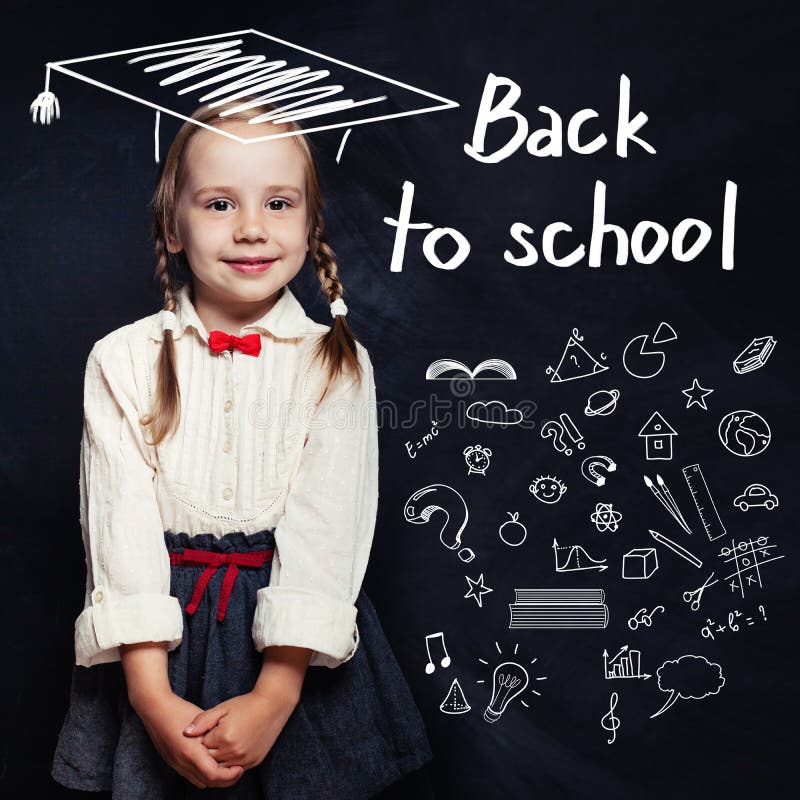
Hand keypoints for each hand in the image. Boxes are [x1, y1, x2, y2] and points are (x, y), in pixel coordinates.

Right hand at [133, 689, 244, 788]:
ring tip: (227, 768)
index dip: (229, 775)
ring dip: (214, 779)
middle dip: (224, 780)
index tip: (240, 768)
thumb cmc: (179, 711)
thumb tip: (229, 746)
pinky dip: (204, 775)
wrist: (154, 708)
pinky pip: (191, 776)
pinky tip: (211, 763)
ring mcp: (175, 763)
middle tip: (237, 771)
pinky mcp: (172, 762)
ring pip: (199, 781)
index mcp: (190, 752)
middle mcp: (181, 762)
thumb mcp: (202, 721)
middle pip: (207, 782)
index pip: (213, 775)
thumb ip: (214, 736)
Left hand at [182, 688, 297, 770]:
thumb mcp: (222, 708)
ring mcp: (245, 759)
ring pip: (222, 768)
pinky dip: (231, 762)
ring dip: (219, 758)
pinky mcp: (254, 762)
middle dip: (209, 750)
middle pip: (210, 760)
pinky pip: (235, 769)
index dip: (203, 738)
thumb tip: (186, 733)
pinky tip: (232, 749)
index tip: (208, 730)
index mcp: (223, 738)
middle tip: (215, 736)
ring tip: (224, 742)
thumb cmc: (246, 705)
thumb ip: (203, 721)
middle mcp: (234, 752)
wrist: (272, 705)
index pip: (202, 747)